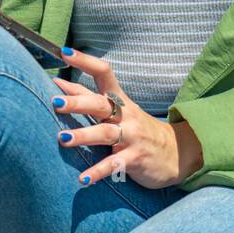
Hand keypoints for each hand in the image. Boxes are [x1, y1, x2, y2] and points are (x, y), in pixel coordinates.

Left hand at [51, 47, 202, 189]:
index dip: (85, 62)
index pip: (103, 73)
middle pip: (101, 104)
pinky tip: (83, 180)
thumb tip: (59, 85)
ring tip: (63, 138)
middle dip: (78, 103)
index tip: (65, 53)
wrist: (178, 153)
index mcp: (120, 100)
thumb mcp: (119, 110)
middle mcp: (126, 115)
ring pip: (106, 133)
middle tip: (55, 101)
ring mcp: (132, 137)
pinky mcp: (136, 159)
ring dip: (84, 135)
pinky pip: (115, 165)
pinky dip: (98, 172)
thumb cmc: (138, 129)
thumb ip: (89, 98)